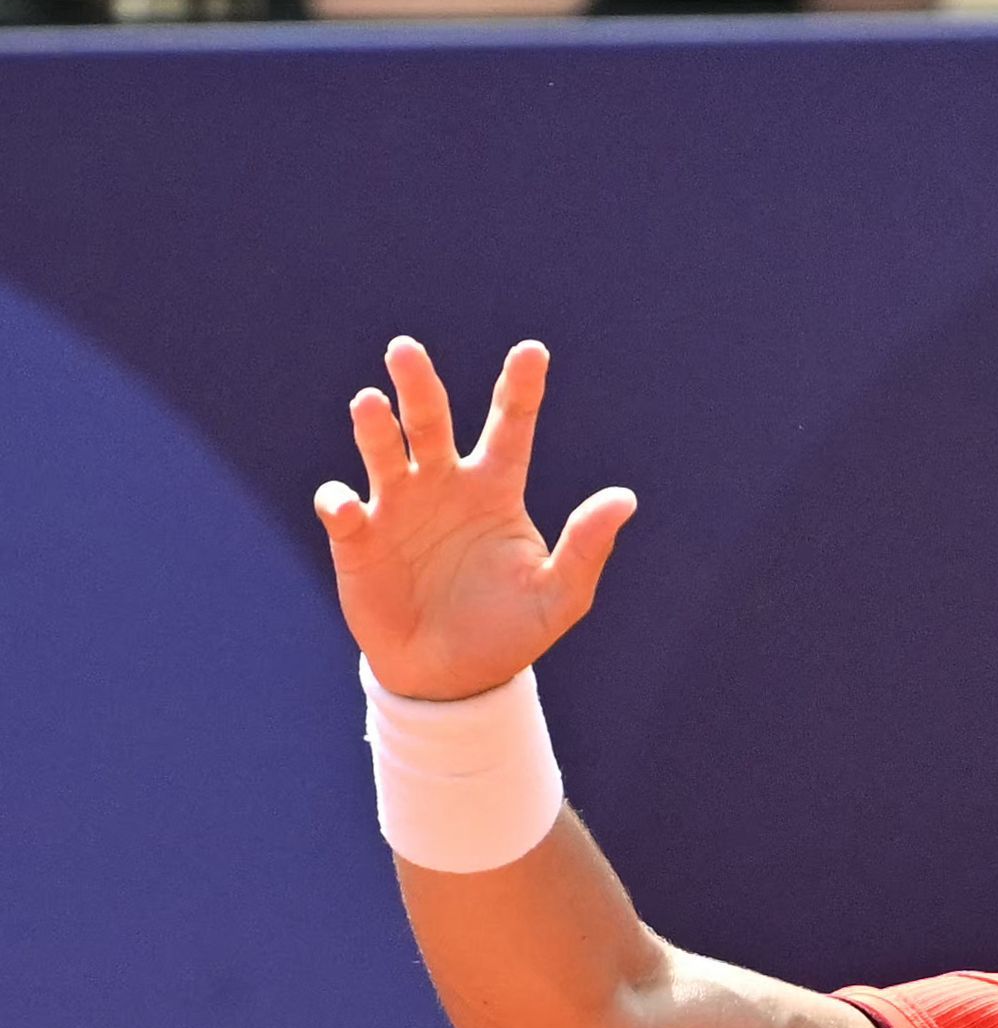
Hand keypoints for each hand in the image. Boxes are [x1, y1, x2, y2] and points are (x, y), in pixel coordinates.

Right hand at [316, 337, 633, 702]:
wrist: (452, 677)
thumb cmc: (511, 631)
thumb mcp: (560, 595)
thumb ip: (587, 546)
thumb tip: (626, 498)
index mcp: (496, 489)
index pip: (510, 428)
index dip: (520, 389)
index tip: (533, 351)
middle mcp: (444, 485)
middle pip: (430, 421)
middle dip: (419, 386)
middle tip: (405, 350)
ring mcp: (397, 508)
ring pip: (384, 452)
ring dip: (375, 428)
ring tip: (371, 404)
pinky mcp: (358, 541)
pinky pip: (344, 511)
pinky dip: (341, 503)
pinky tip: (349, 505)